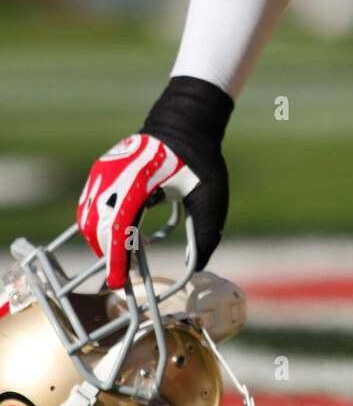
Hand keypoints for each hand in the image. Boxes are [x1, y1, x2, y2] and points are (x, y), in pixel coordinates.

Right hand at [77, 77, 232, 289]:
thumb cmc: (200, 158)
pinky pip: (89, 206)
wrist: (184, 122)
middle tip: (126, 275)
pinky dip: (99, 226)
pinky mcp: (101, 172)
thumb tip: (197, 264)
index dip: (116, 259)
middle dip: (108, 255)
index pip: (117, 228)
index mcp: (138, 181)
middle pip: (97, 227)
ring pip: (87, 218)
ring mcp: (103, 172)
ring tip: (128, 254)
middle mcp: (113, 175)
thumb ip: (206, 230)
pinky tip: (123, 234)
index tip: (119, 282)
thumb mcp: (211, 194)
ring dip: (102, 241)